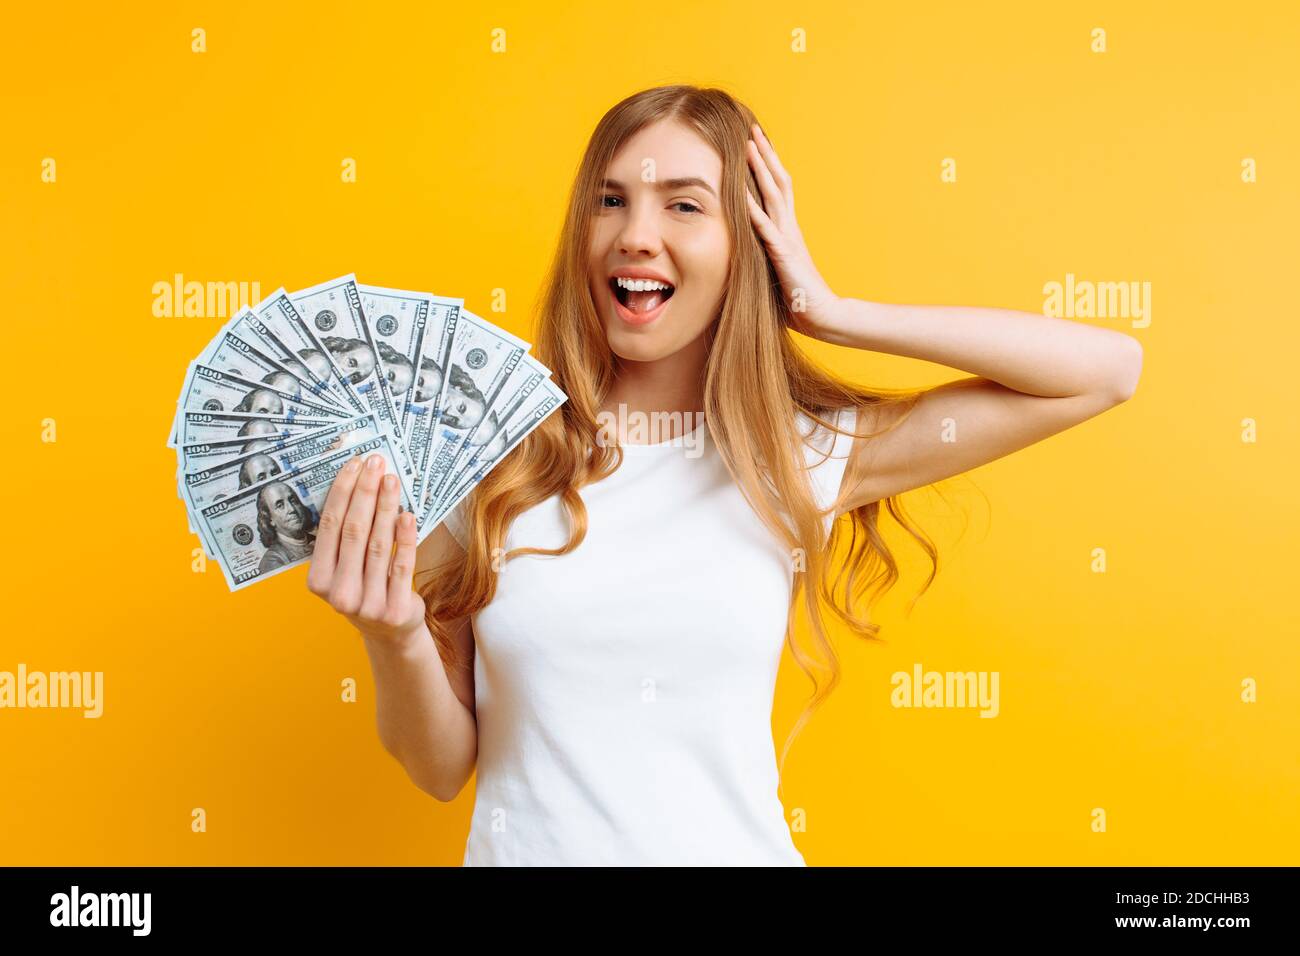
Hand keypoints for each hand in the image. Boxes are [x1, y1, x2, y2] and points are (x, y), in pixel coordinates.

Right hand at [306, 452, 426, 644]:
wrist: (390, 632)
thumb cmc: (365, 588)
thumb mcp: (345, 570)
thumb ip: (345, 540)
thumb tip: (356, 485)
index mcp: (318, 581)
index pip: (329, 527)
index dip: (342, 492)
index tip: (354, 466)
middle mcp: (339, 594)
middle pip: (353, 531)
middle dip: (365, 492)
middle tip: (376, 463)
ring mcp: (367, 604)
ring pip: (378, 544)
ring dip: (386, 507)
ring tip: (392, 481)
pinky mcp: (395, 609)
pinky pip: (402, 565)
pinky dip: (405, 538)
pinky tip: (407, 515)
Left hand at [744, 122, 846, 342]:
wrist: (821, 314)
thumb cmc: (798, 298)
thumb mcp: (776, 270)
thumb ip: (764, 255)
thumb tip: (746, 250)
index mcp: (787, 230)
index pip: (778, 189)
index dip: (767, 166)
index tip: (755, 144)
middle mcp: (789, 227)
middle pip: (778, 181)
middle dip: (765, 154)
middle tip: (752, 129)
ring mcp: (787, 238)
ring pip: (773, 194)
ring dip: (759, 169)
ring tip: (748, 145)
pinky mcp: (783, 253)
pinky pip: (765, 227)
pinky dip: (753, 208)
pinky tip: (741, 192)